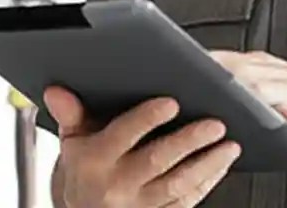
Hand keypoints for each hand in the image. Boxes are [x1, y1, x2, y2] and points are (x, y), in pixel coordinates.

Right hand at [43, 86, 241, 207]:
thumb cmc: (84, 171)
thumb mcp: (72, 141)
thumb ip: (71, 114)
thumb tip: (58, 91)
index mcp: (94, 161)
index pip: (122, 135)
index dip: (147, 119)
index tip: (171, 102)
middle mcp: (116, 185)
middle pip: (157, 160)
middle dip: (189, 141)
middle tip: (215, 124)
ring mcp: (139, 206)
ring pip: (178, 184)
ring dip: (207, 163)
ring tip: (229, 144)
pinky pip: (187, 201)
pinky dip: (207, 182)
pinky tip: (220, 164)